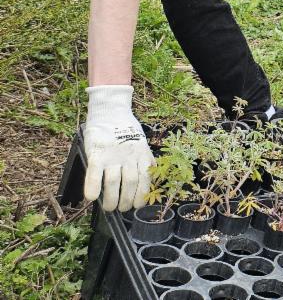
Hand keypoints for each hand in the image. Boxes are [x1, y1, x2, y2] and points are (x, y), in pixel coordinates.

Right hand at [83, 85, 153, 211]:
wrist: (111, 112)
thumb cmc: (126, 131)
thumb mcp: (142, 144)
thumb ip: (146, 160)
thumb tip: (153, 178)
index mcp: (142, 154)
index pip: (145, 179)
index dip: (141, 195)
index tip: (137, 206)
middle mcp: (129, 155)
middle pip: (130, 183)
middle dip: (127, 201)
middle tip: (122, 209)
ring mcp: (113, 155)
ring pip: (114, 182)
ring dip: (112, 199)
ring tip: (109, 207)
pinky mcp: (98, 153)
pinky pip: (95, 173)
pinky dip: (93, 187)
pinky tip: (92, 198)